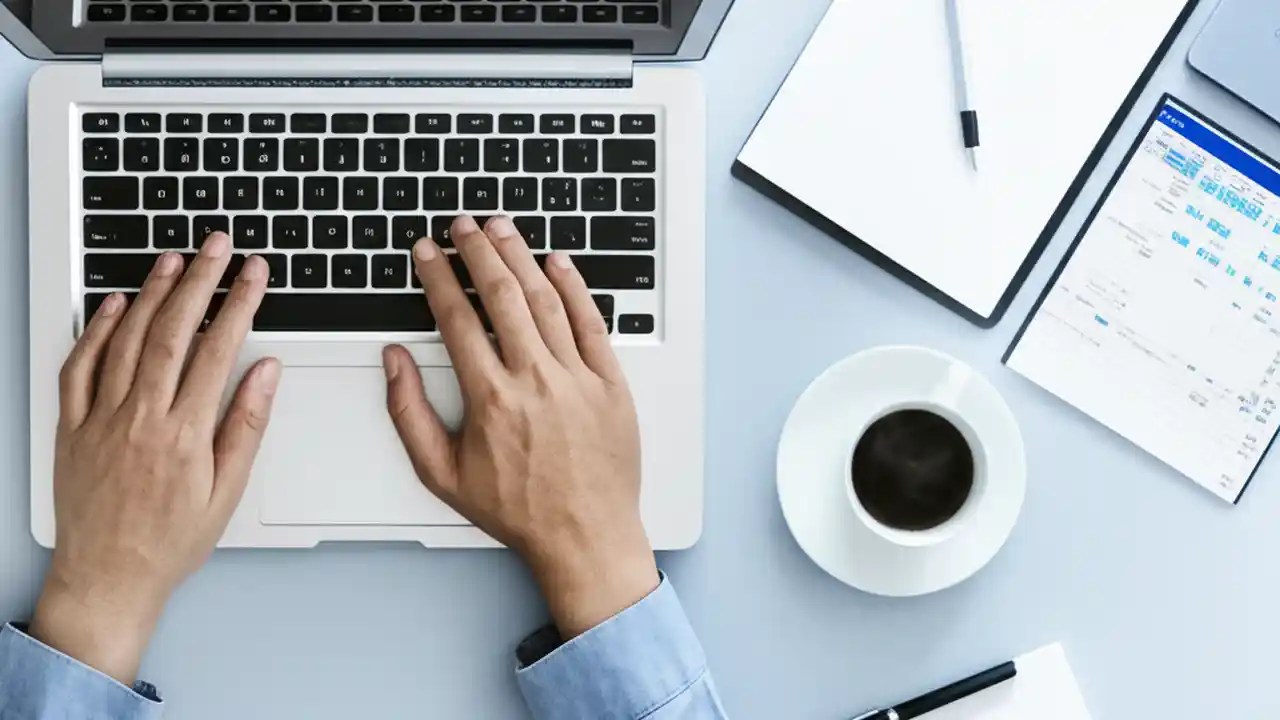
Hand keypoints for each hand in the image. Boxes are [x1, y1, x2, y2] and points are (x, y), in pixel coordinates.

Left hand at [31, 233, 280, 684]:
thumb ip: (246, 425)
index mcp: (184, 433)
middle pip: (172, 330)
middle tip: (216, 246)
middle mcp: (140, 418)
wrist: (108, 578)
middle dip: (199, 280)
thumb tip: (264, 373)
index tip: (253, 273)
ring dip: (152, 293)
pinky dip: (97, 330)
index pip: (217, 349)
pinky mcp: (72, 426)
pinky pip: (80, 366)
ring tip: (174, 261)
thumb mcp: (226, 492)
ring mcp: (101, 418)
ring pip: (126, 339)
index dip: (239, 302)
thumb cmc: (170, 542)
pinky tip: (115, 305)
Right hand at [384, 215, 658, 638]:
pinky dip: (574, 288)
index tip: (427, 252)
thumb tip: (393, 361)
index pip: (457, 317)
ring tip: (501, 229)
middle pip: (502, 294)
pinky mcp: (611, 383)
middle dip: (477, 250)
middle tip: (462, 225)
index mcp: (490, 398)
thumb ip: (409, 413)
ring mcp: (576, 377)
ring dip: (520, 257)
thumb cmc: (517, 511)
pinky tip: (558, 262)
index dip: (438, 276)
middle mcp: (534, 379)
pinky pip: (591, 323)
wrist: (585, 536)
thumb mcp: (442, 473)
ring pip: (545, 299)